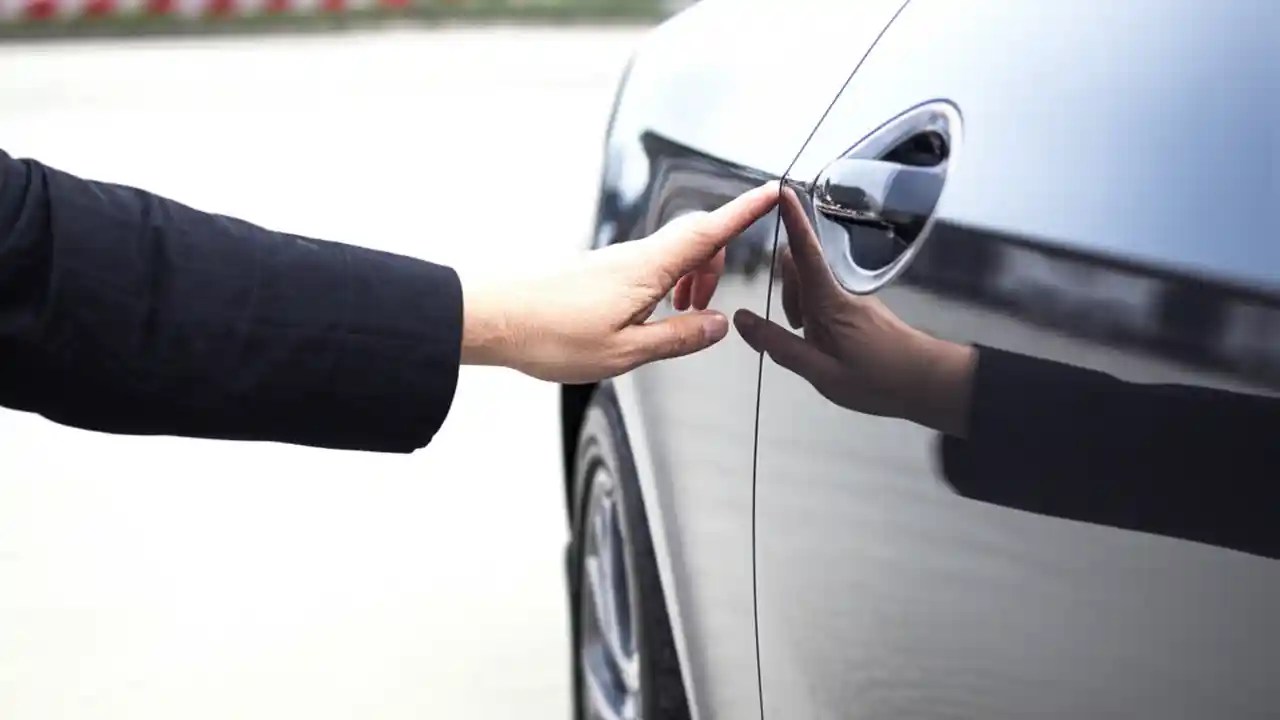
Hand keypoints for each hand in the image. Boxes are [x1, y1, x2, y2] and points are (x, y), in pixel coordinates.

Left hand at [461, 182, 779, 383]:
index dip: (746, 211)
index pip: (710, 232)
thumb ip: (678, 338)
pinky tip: (647, 319)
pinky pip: (649, 266)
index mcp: (649, 269)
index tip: (774, 192)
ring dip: (689, 280)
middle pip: (697, 240)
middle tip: (708, 308)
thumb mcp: (626, 353)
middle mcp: (636, 256)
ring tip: (676, 320)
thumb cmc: (550, 335)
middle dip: (718, 264)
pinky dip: (664, 285)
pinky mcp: (600, 270)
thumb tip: (718, 326)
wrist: (493, 318)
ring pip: (672, 255)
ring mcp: (616, 260)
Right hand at [733, 187, 976, 436]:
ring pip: (809, 282)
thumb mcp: (820, 372)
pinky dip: (810, 311)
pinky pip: (822, 295)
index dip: (793, 220)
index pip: (805, 252)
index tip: (781, 189)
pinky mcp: (857, 306)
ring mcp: (850, 296)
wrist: (926, 382)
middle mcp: (839, 290)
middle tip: (793, 329)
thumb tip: (741, 318)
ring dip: (797, 303)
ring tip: (806, 342)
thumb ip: (778, 345)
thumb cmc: (876, 379)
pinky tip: (817, 342)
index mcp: (829, 301)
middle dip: (784, 287)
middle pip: (798, 266)